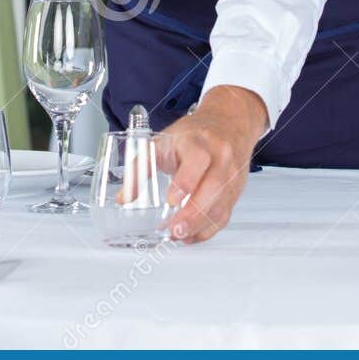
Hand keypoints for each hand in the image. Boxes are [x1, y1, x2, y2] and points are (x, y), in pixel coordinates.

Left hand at [154, 85, 267, 243]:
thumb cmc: (194, 134)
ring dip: (200, 225)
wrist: (228, 123)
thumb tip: (123, 197)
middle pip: (214, 187)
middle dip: (194, 213)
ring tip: (179, 236)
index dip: (186, 181)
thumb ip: (141, 166)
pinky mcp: (235, 191)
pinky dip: (208, 229)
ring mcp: (231, 175)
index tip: (171, 200)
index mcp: (200, 141)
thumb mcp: (164, 141)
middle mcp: (220, 157)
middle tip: (175, 229)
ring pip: (221, 204)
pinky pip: (225, 215)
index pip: (198, 160)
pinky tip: (191, 235)